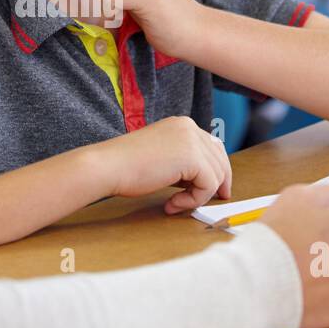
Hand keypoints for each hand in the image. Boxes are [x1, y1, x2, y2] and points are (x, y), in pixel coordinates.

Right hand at [90, 116, 230, 212]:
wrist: (108, 166)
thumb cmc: (125, 166)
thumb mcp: (161, 157)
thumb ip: (182, 161)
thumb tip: (202, 178)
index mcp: (182, 124)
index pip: (213, 145)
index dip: (218, 168)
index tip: (218, 188)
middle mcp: (190, 127)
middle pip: (220, 158)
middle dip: (219, 182)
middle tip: (217, 199)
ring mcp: (192, 140)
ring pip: (217, 175)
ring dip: (199, 195)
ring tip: (175, 202)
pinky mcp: (192, 158)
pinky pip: (208, 186)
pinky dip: (193, 200)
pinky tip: (172, 203)